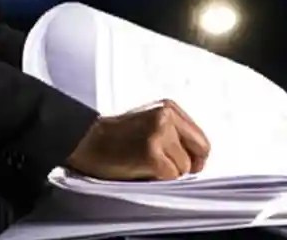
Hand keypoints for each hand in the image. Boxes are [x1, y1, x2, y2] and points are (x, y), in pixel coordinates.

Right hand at [65, 99, 210, 180]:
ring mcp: (159, 134)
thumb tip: (197, 157)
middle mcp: (166, 117)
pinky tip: (140, 169)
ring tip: (145, 165)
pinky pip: (170, 176)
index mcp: (168, 107)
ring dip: (168, 173)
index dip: (195, 156)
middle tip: (170, 170)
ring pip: (185, 168)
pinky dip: (158, 179)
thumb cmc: (116, 136)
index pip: (201, 138)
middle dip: (189, 165)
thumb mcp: (150, 121)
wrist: (85, 140)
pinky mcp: (151, 154)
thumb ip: (174, 132)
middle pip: (201, 151)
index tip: (184, 164)